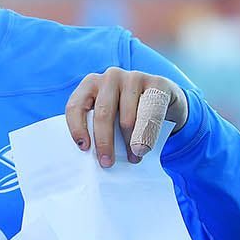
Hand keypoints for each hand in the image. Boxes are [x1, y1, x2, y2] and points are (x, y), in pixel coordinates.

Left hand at [66, 68, 188, 167]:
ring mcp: (134, 78)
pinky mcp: (156, 83)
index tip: (84, 148)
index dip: (77, 127)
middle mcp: (110, 77)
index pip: (76, 105)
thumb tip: (97, 157)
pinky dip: (147, 135)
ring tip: (132, 158)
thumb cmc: (129, 112)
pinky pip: (150, 114)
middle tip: (107, 162)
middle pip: (103, 113)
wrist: (162, 99)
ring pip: (128, 117)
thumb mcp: (110, 117)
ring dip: (129, 143)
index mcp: (91, 84)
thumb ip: (100, 129)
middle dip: (104, 142)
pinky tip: (145, 148)